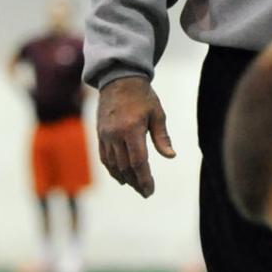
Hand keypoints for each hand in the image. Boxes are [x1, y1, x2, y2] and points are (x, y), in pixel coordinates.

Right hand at [96, 76, 174, 196]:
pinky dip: (112, 169)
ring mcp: (105, 135)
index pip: (138, 162)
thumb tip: (171, 156)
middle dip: (135, 182)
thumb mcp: (157, 114)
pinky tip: (120, 177)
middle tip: (145, 192)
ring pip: (113, 164)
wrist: (119, 79)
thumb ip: (162, 137)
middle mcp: (115, 134)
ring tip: (135, 186)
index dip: (144, 179)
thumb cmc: (142, 96)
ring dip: (124, 178)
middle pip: (124, 167)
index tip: (150, 190)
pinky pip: (104, 157)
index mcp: (131, 129)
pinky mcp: (100, 134)